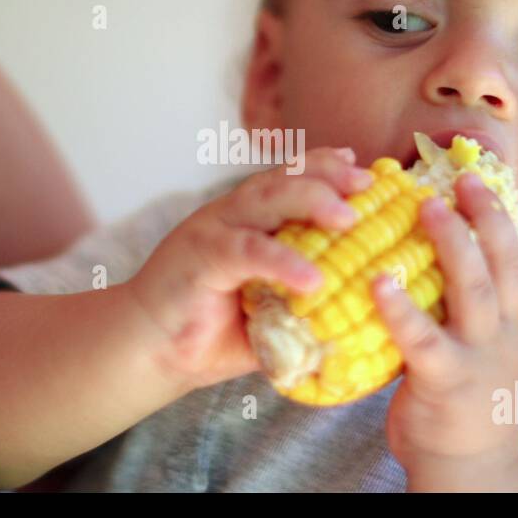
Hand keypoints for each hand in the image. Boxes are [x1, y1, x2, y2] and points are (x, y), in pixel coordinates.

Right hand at [127, 146, 373, 390]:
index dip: (327, 167)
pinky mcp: (201, 256)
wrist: (151, 351)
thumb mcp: (268, 313)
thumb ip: (305, 305)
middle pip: (284, 177)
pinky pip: (248, 251)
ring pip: (266, 199)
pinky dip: (282, 262)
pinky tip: (312, 280)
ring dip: (311, 201)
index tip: (365, 170)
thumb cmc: (210, 331)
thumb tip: (358, 315)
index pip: (290, 177)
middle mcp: (231, 214)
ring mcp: (213, 230)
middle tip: (366, 184)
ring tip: (349, 219)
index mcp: (248, 219)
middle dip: (329, 175)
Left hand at [372, 173, 517, 490]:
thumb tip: (430, 258)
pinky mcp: (446, 383)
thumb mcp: (480, 349)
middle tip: (459, 179)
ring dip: (453, 246)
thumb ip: (463, 309)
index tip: (479, 177)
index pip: (513, 258)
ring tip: (426, 208)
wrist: (469, 470)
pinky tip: (379, 281)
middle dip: (484, 217)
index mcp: (511, 323)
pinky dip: (402, 308)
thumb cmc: (463, 402)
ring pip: (475, 292)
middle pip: (502, 264)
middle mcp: (504, 334)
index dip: (499, 216)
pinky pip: (424, 340)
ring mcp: (479, 359)